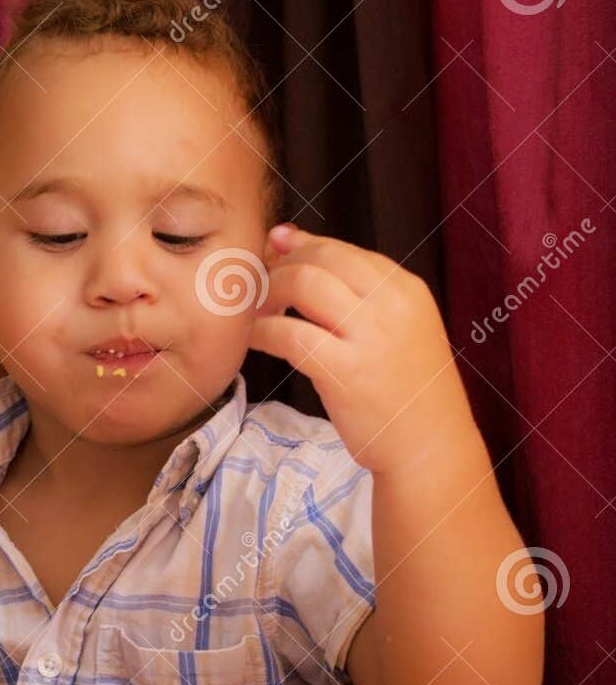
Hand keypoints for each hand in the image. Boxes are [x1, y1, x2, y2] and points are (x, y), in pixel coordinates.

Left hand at [251, 224, 478, 474]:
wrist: (429, 445)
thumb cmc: (407, 388)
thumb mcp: (397, 327)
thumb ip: (354, 289)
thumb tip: (287, 239)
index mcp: (406, 289)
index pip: (344, 249)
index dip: (301, 248)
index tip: (276, 257)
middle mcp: (391, 305)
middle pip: (321, 258)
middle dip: (282, 266)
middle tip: (263, 288)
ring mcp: (370, 337)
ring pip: (304, 285)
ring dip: (270, 292)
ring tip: (258, 312)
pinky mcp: (345, 372)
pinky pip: (290, 334)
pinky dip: (263, 331)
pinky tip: (255, 339)